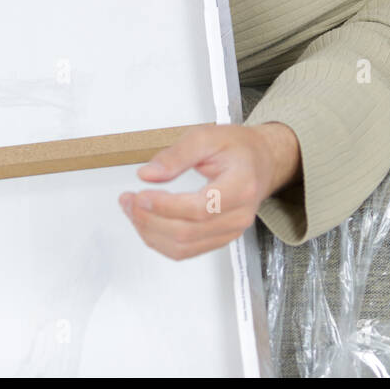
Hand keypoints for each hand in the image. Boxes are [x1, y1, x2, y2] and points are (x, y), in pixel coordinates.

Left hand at [119, 121, 300, 259]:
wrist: (261, 161)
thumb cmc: (238, 148)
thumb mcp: (207, 137)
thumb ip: (176, 155)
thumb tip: (148, 174)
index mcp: (241, 187)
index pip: (200, 208)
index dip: (166, 207)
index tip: (140, 195)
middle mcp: (239, 215)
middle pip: (188, 232)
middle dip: (150, 219)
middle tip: (128, 200)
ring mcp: (230, 231)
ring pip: (183, 247)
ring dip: (150, 232)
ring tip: (132, 210)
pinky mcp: (219, 239)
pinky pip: (186, 251)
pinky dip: (160, 241)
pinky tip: (147, 223)